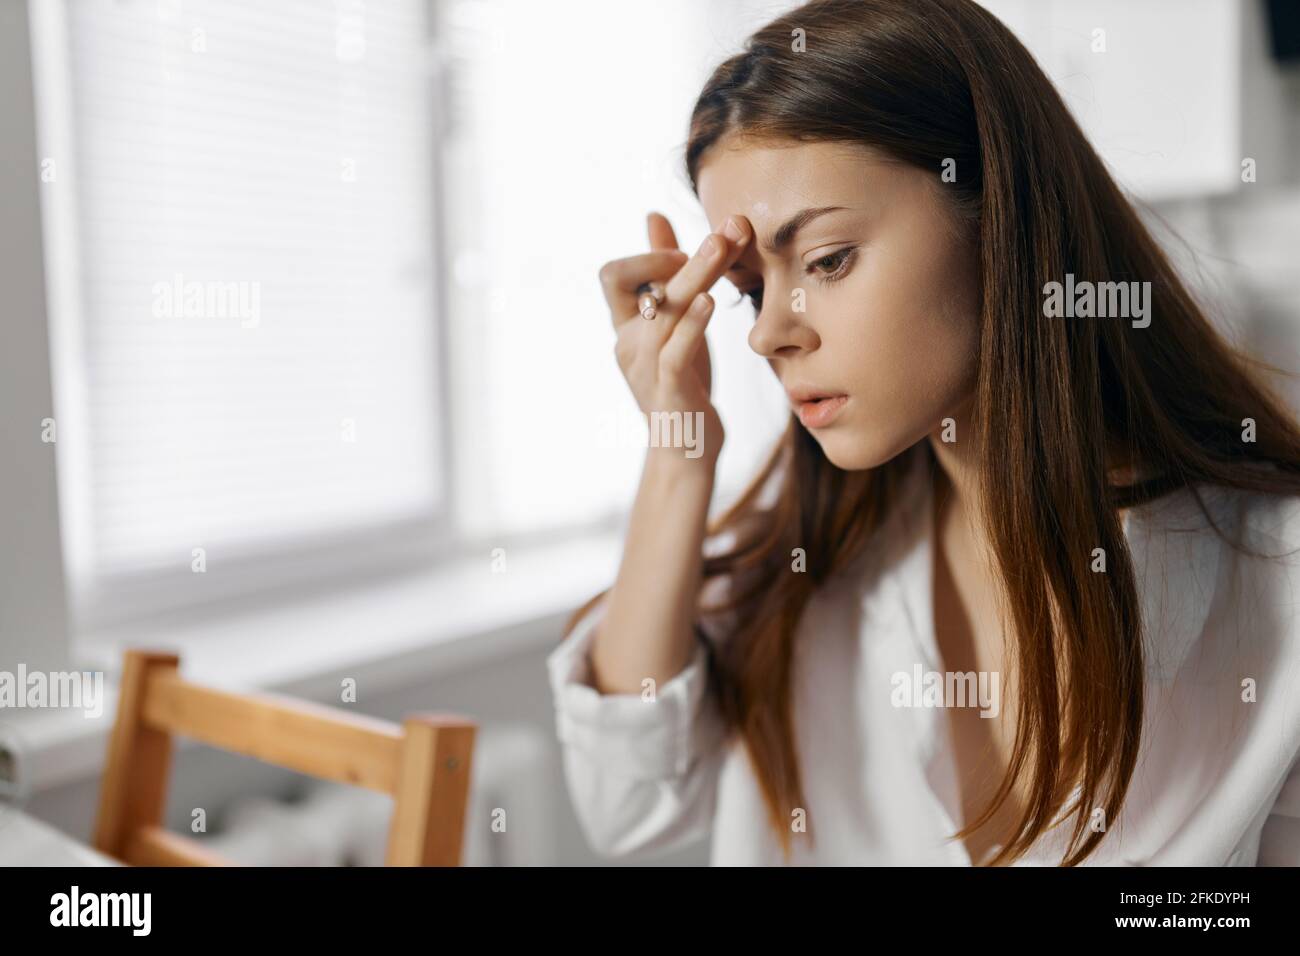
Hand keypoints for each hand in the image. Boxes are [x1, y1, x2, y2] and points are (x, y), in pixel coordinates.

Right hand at [598, 211, 752, 464]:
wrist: (684, 450)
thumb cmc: (681, 382)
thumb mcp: (672, 324)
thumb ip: (662, 274)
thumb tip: (653, 215)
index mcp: (625, 326)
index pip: (614, 274)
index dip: (650, 256)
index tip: (688, 254)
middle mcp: (627, 343)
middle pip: (639, 283)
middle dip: (682, 252)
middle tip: (725, 228)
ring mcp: (644, 367)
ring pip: (664, 311)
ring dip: (696, 274)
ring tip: (724, 245)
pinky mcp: (670, 389)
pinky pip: (675, 350)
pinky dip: (693, 324)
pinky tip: (710, 302)